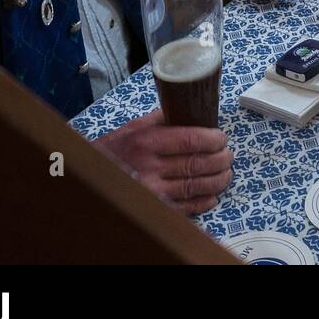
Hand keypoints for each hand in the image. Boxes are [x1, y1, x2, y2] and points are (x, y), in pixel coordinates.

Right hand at [95, 110, 232, 214]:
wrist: (90, 175)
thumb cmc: (115, 149)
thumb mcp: (136, 127)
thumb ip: (164, 118)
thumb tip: (193, 110)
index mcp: (147, 142)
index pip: (190, 139)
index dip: (213, 140)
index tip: (222, 139)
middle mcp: (149, 167)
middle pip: (197, 164)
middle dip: (220, 160)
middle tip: (228, 156)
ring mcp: (151, 191)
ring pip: (195, 186)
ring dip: (217, 181)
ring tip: (226, 174)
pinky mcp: (153, 208)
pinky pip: (184, 207)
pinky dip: (203, 202)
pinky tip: (212, 196)